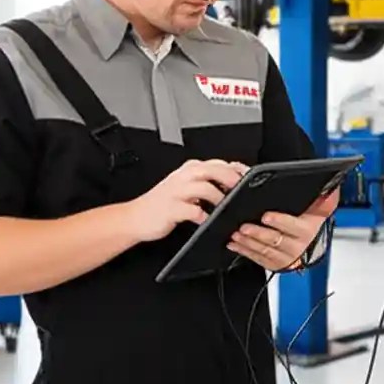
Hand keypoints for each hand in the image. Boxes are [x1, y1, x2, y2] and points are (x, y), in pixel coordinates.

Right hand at [128, 159, 247, 242]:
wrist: (135, 217)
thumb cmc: (163, 204)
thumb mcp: (185, 188)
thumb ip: (206, 183)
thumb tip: (233, 184)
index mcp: (189, 170)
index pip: (218, 163)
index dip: (236, 170)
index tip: (248, 178)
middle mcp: (183, 177)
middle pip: (213, 170)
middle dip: (231, 179)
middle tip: (242, 191)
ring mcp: (176, 192)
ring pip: (204, 187)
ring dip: (219, 197)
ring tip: (225, 208)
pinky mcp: (171, 209)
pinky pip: (192, 211)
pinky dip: (203, 216)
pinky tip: (207, 220)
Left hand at [228, 188, 341, 270]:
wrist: (312, 246)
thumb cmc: (311, 224)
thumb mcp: (320, 210)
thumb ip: (325, 198)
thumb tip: (330, 187)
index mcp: (307, 231)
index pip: (293, 226)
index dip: (279, 221)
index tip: (266, 216)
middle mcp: (297, 247)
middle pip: (275, 240)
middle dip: (258, 233)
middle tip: (244, 226)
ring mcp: (286, 258)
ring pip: (265, 250)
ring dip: (249, 242)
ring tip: (236, 233)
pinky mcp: (275, 265)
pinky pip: (258, 259)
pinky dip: (244, 251)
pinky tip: (235, 244)